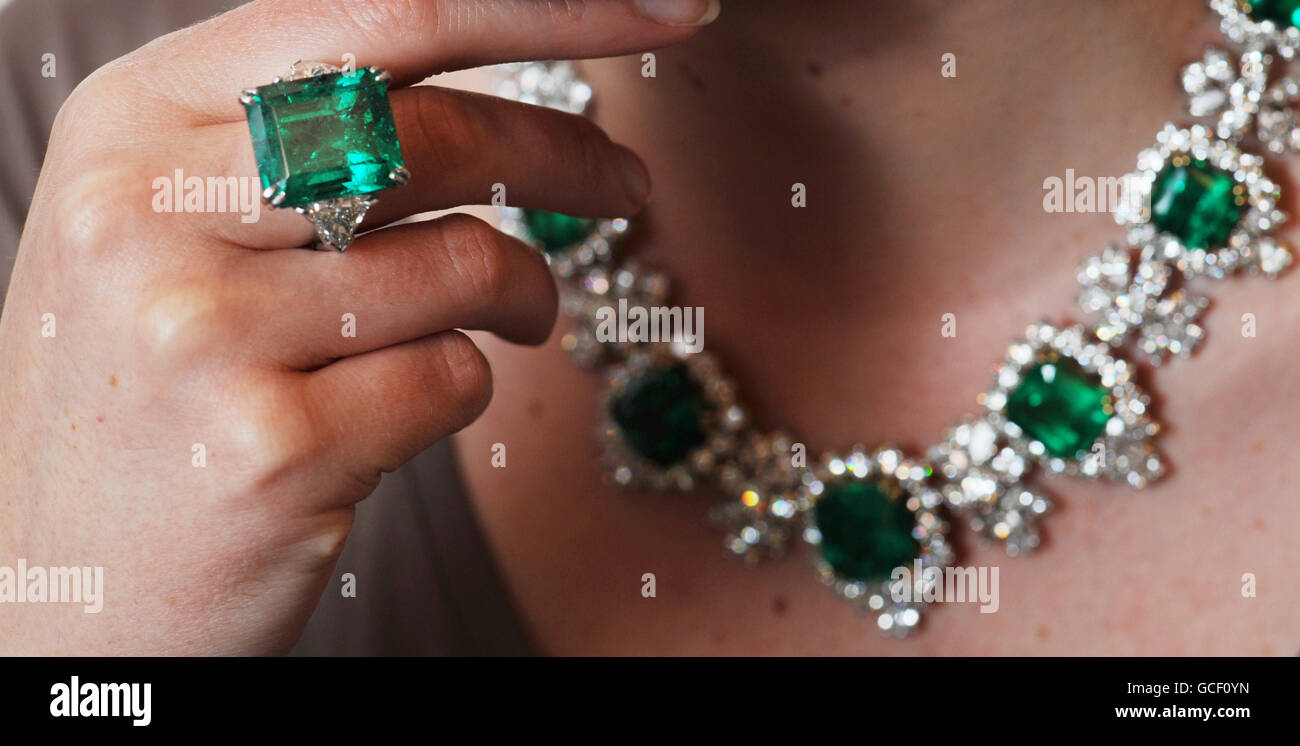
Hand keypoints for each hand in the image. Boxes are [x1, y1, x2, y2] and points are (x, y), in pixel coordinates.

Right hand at [0, 0, 718, 653]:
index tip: (667, 7)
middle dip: (563, 154)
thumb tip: (485, 87)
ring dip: (519, 296)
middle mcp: (151, 207)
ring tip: (506, 321)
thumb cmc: (148, 395)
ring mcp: (204, 329)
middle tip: (629, 186)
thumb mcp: (171, 230)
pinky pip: (453, 381)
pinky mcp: (271, 445)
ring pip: (464, 263)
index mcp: (135, 122)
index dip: (542, 8)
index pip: (379, 16)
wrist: (69, 587)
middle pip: (435, 133)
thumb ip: (296, 142)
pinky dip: (461, 392)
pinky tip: (395, 418)